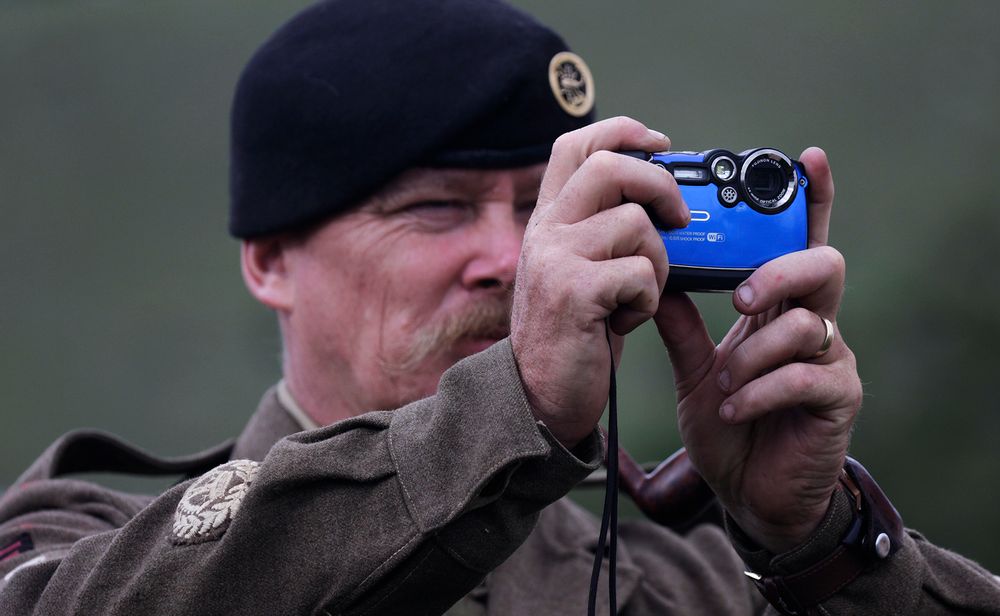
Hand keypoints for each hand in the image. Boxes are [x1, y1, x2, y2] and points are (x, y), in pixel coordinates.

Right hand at [510, 117, 688, 448]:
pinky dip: (648, 301)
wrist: (539, 396)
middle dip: (660, 186)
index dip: (622, 131)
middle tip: (679, 219)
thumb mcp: (579, 270)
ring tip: (637, 297)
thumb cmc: (573, 334)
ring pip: (637, 225)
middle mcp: (546, 231)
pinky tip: (625, 321)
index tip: (660, 143)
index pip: (576, 146)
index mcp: (548, 220)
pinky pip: (641, 273)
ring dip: (657, 264)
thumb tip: (663, 198)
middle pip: (610, 166)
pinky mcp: (574, 291)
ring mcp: (556, 258)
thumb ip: (602, 230)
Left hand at [654, 148, 863, 552]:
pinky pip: (804, 377)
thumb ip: (681, 323)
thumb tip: (655, 273)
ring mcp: (830, 361)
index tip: (808, 158)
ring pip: (808, 324)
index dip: (811, 201)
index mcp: (777, 308)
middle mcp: (811, 324)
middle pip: (823, 266)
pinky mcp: (837, 399)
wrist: (749, 494)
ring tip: (724, 384)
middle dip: (782, 272)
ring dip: (754, 353)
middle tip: (744, 298)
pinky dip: (760, 390)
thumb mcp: (694, 370)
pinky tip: (734, 409)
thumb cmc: (730, 424)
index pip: (799, 244)